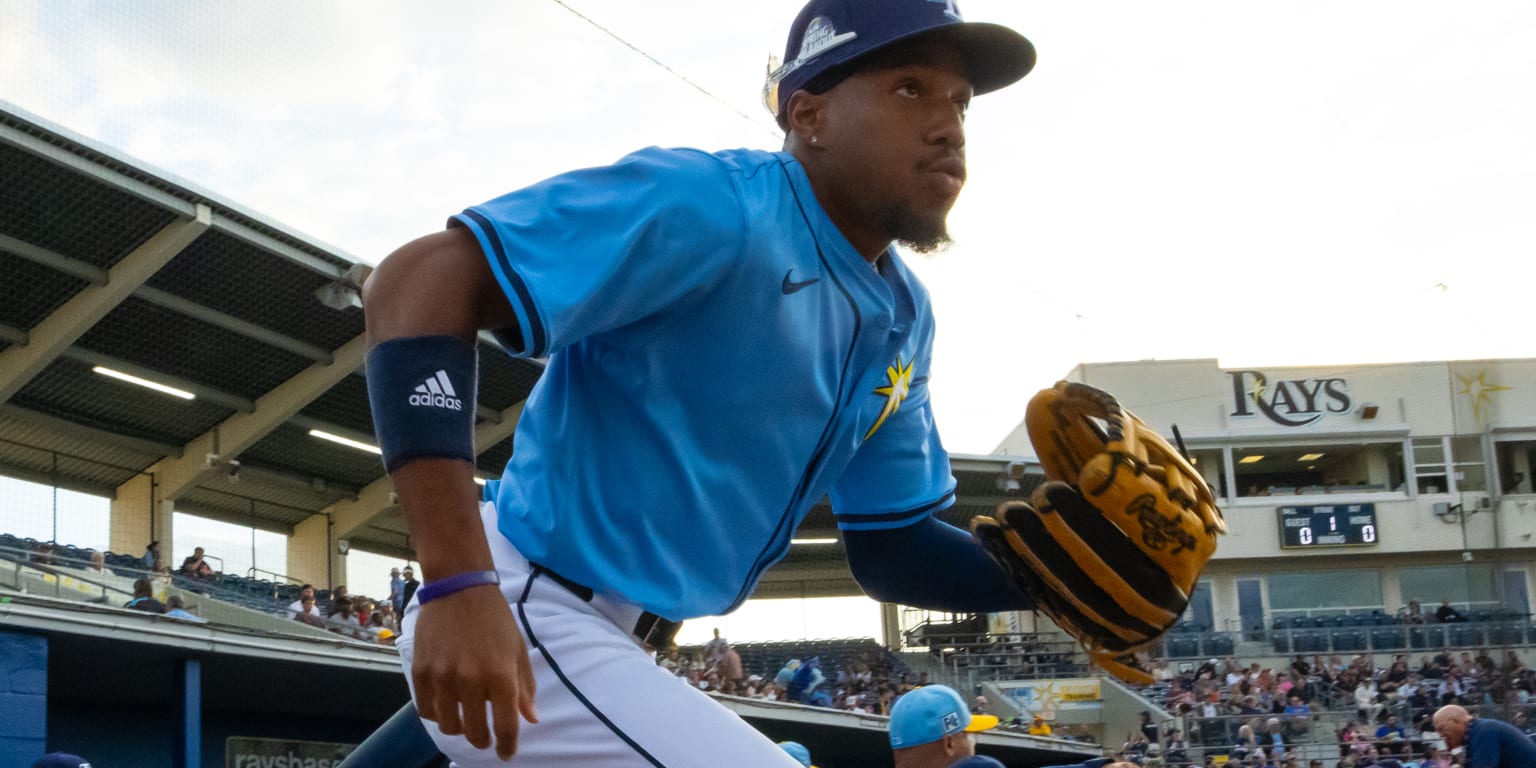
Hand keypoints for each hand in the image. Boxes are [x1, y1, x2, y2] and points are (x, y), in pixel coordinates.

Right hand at [412, 585, 537, 759]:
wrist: (459, 588)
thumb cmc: (494, 618)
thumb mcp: (517, 649)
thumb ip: (524, 687)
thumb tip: (530, 719)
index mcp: (500, 675)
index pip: (505, 726)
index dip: (506, 746)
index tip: (506, 754)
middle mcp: (470, 680)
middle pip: (474, 732)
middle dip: (482, 740)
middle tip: (485, 738)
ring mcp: (442, 677)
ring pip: (448, 725)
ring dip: (458, 728)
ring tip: (464, 719)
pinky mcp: (421, 671)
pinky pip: (426, 709)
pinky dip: (437, 714)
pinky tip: (446, 705)